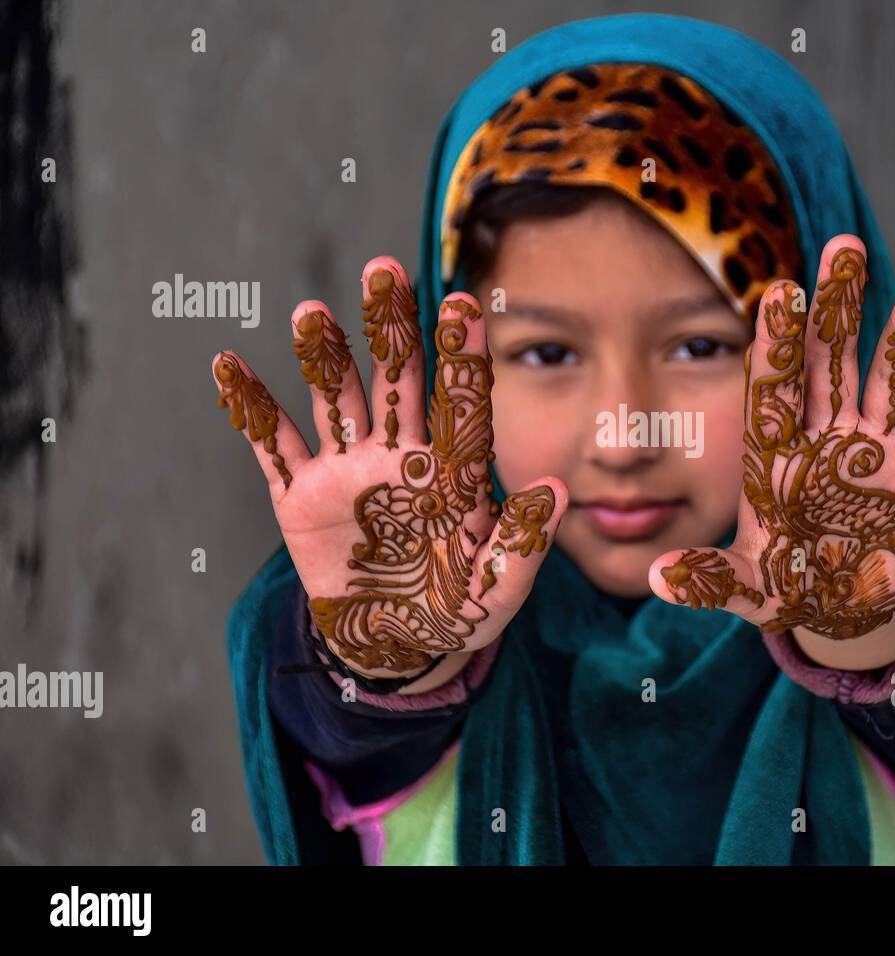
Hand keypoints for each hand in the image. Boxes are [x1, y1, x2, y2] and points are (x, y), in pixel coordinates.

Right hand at [211, 257, 567, 685]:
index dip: (459, 355)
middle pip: (396, 379)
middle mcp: (398, 456)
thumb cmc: (453, 614)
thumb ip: (523, 545)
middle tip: (384, 269)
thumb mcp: (494, 591)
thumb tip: (556, 489)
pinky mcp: (299, 496)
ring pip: (335, 399)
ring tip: (313, 313)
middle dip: (390, 327)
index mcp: (450, 472)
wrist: (391, 646)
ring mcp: (347, 471)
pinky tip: (230, 366)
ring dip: (324, 357)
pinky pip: (272, 445)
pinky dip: (252, 409)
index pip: (459, 402)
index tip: (462, 305)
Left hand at [649, 234, 894, 653]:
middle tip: (844, 248)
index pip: (774, 388)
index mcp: (778, 453)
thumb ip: (711, 579)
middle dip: (839, 309)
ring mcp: (880, 450)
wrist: (846, 605)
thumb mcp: (750, 588)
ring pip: (892, 381)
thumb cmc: (788, 584)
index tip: (780, 292)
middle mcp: (828, 436)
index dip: (779, 344)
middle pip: (831, 362)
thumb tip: (657, 577)